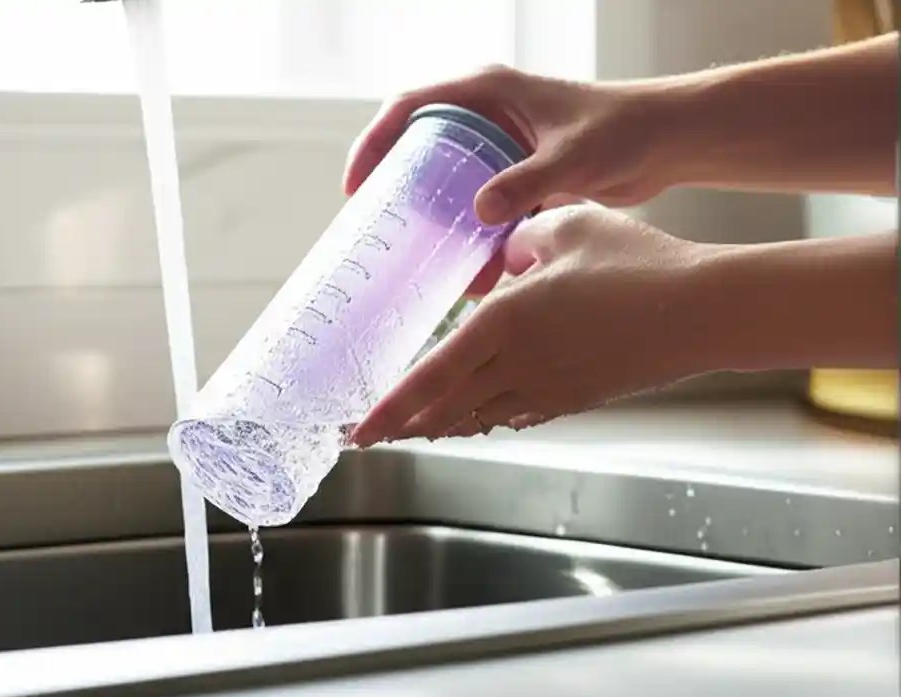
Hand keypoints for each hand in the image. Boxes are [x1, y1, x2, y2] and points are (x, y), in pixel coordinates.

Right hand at [343, 66, 674, 294]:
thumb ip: (526, 183)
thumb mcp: (571, 157)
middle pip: (420, 148)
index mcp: (488, 90)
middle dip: (398, 191)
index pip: (409, 107)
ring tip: (426, 263)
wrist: (671, 142)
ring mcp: (503, 144)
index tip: (357, 186)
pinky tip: (475, 275)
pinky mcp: (520, 173)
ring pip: (450, 182)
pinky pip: (480, 205)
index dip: (374, 143)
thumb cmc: (627, 129)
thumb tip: (479, 215)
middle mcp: (488, 113)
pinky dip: (474, 237)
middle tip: (379, 232)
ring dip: (438, 222)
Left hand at [350, 205, 712, 446]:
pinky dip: (485, 418)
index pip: (431, 375)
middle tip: (363, 435)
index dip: (388, 409)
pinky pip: (515, 414)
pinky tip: (478, 417)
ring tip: (410, 429)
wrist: (704, 312)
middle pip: (444, 410)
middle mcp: (519, 365)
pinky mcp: (575, 397)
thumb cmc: (640, 264)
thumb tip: (503, 251)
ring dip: (439, 425)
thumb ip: (522, 236)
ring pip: (476, 417)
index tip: (355, 430)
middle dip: (400, 426)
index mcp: (506, 323)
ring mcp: (548, 389)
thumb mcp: (569, 227)